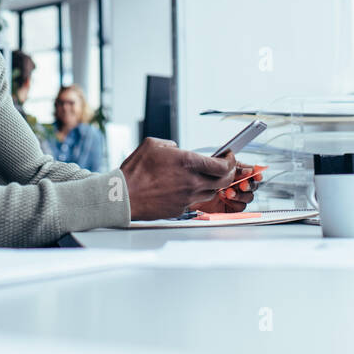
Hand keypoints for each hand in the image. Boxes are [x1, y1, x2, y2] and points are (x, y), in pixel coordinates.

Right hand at [119, 139, 235, 219]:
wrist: (123, 196)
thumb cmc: (135, 172)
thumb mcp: (152, 144)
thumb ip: (170, 144)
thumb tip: (176, 148)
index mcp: (188, 163)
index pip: (222, 166)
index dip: (230, 161)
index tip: (229, 156)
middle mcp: (192, 182)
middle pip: (223, 181)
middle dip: (228, 173)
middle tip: (224, 167)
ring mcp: (187, 198)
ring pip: (211, 192)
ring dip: (212, 184)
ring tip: (203, 176)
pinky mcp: (180, 209)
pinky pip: (195, 201)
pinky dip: (195, 194)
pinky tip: (185, 188)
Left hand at [191, 163, 261, 213]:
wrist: (184, 194)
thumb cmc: (196, 179)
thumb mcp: (212, 169)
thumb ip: (229, 167)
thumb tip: (244, 166)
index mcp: (233, 172)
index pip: (250, 172)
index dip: (256, 172)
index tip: (256, 173)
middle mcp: (235, 185)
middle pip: (252, 185)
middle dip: (249, 184)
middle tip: (242, 184)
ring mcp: (234, 197)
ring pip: (248, 197)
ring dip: (241, 194)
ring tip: (229, 192)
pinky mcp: (230, 209)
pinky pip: (240, 207)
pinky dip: (235, 202)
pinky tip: (224, 197)